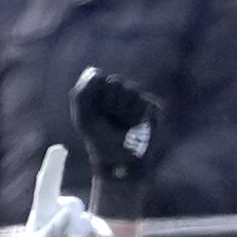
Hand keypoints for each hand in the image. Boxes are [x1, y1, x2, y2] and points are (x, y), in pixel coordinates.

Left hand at [12, 144, 107, 236]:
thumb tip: (70, 213)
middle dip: (72, 228)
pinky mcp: (89, 233)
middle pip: (73, 206)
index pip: (47, 184)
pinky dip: (100, 236)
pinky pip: (98, 230)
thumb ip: (53, 230)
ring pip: (86, 222)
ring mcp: (76, 222)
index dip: (54, 166)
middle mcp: (60, 210)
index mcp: (43, 209)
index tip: (59, 149)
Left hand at [69, 66, 160, 219]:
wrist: (120, 164)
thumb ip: (82, 93)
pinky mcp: (153, 108)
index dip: (94, 100)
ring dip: (124, 113)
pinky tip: (135, 128)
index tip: (95, 117)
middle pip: (116, 83)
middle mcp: (121, 91)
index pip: (98, 78)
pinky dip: (137, 118)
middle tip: (110, 122)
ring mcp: (138, 99)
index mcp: (103, 91)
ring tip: (123, 127)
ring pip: (132, 91)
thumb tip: (96, 71)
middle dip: (110, 105)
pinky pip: (145, 103)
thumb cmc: (100, 142)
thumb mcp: (84, 118)